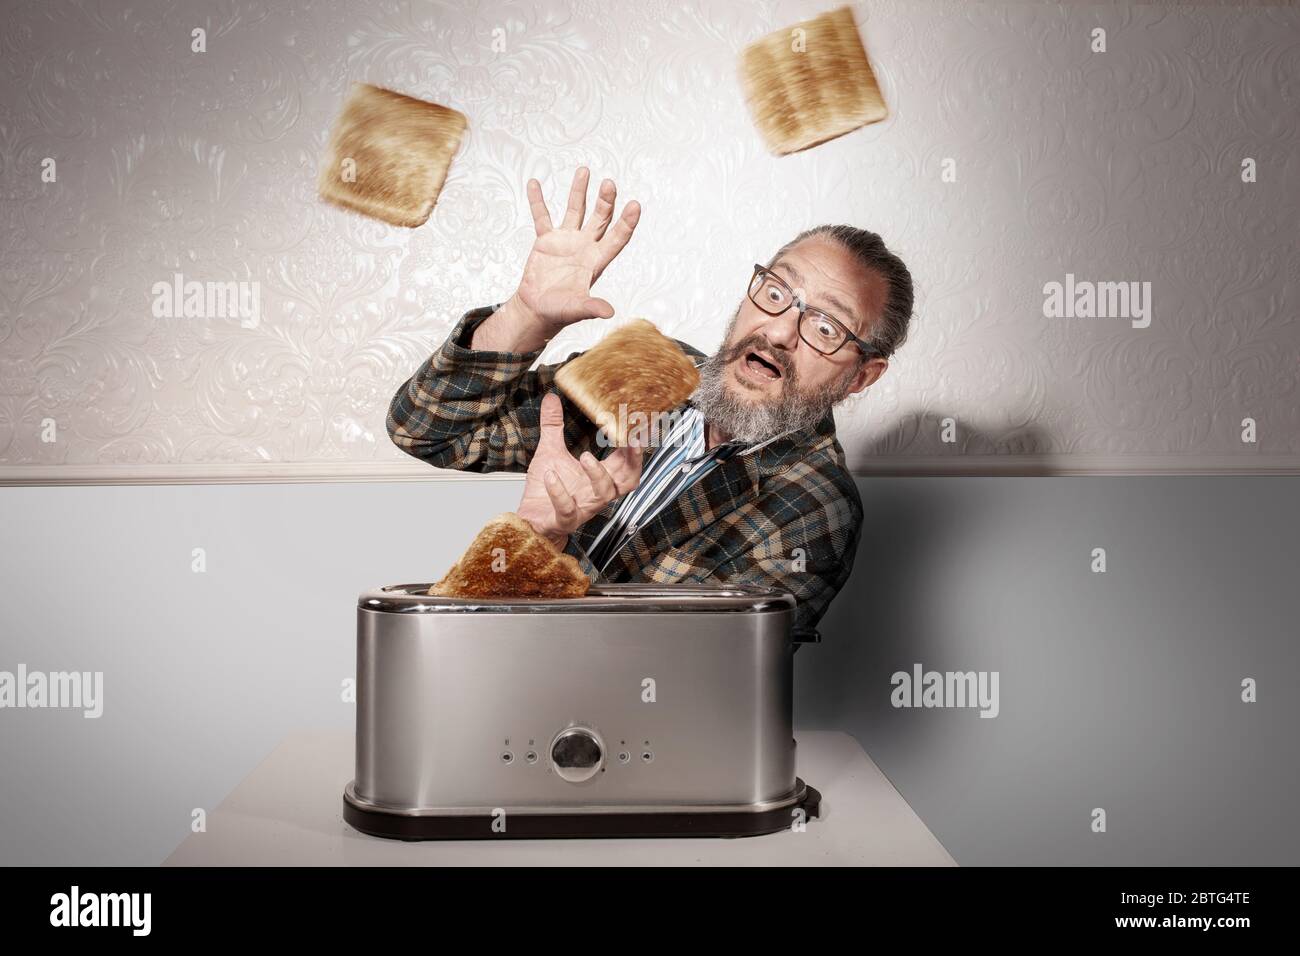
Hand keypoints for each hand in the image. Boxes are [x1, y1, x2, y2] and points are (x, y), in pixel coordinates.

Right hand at [508, 167, 640, 333]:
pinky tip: (535, 183)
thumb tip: (609, 313)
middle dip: (606, 201)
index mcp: (596, 261)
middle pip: (600, 218)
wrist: (537, 309)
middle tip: (610, 183)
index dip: (627, 222)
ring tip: (585, 170)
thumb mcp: (576, 310)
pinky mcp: (546, 240)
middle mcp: (585, 246)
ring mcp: (566, 241)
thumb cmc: (559, 312)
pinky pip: (542, 216)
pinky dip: (537, 201)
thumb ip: (591, 308)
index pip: (617, 238)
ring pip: (575, 210)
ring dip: (579, 191)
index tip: (635, 205)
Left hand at [515, 391, 643, 548]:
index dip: (635, 448)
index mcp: (599, 478)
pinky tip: (550, 476)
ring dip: (597, 474)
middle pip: (627, 480)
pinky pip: (568, 509)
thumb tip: (550, 399)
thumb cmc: (544, 490)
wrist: (531, 519)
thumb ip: (553, 426)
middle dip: (632, 461)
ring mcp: (583, 507)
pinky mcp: (564, 519)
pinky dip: (560, 492)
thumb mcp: (550, 452)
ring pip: (604, 494)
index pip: (626, 463)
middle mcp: (597, 493)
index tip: (638, 427)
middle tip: (629, 440)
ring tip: (585, 456)